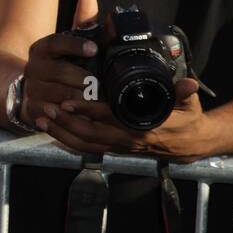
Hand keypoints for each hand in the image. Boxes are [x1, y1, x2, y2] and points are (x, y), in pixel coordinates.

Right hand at [18, 0, 100, 126]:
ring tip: (102, 102)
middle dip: (87, 80)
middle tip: (106, 86)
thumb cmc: (56, 66)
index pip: (56, 42)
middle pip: (62, 72)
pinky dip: (70, 115)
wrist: (25, 91)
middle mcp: (34, 68)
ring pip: (60, 94)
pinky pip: (53, 113)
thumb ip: (81, 24)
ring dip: (83, 99)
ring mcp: (32, 89)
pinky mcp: (33, 109)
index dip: (75, 45)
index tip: (94, 48)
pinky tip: (85, 115)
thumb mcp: (67, 45)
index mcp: (42, 49)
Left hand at [37, 78, 213, 158]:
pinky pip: (87, 149)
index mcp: (142, 127)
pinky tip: (51, 131)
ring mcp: (120, 147)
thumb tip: (189, 82)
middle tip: (46, 108)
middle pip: (89, 134)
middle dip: (65, 122)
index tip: (67, 101)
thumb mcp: (188, 104)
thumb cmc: (187, 119)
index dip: (87, 111)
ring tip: (41, 119)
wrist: (191, 144)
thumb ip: (183, 92)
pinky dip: (67, 141)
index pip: (109, 118)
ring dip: (61, 133)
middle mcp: (128, 140)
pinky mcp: (115, 150)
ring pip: (85, 144)